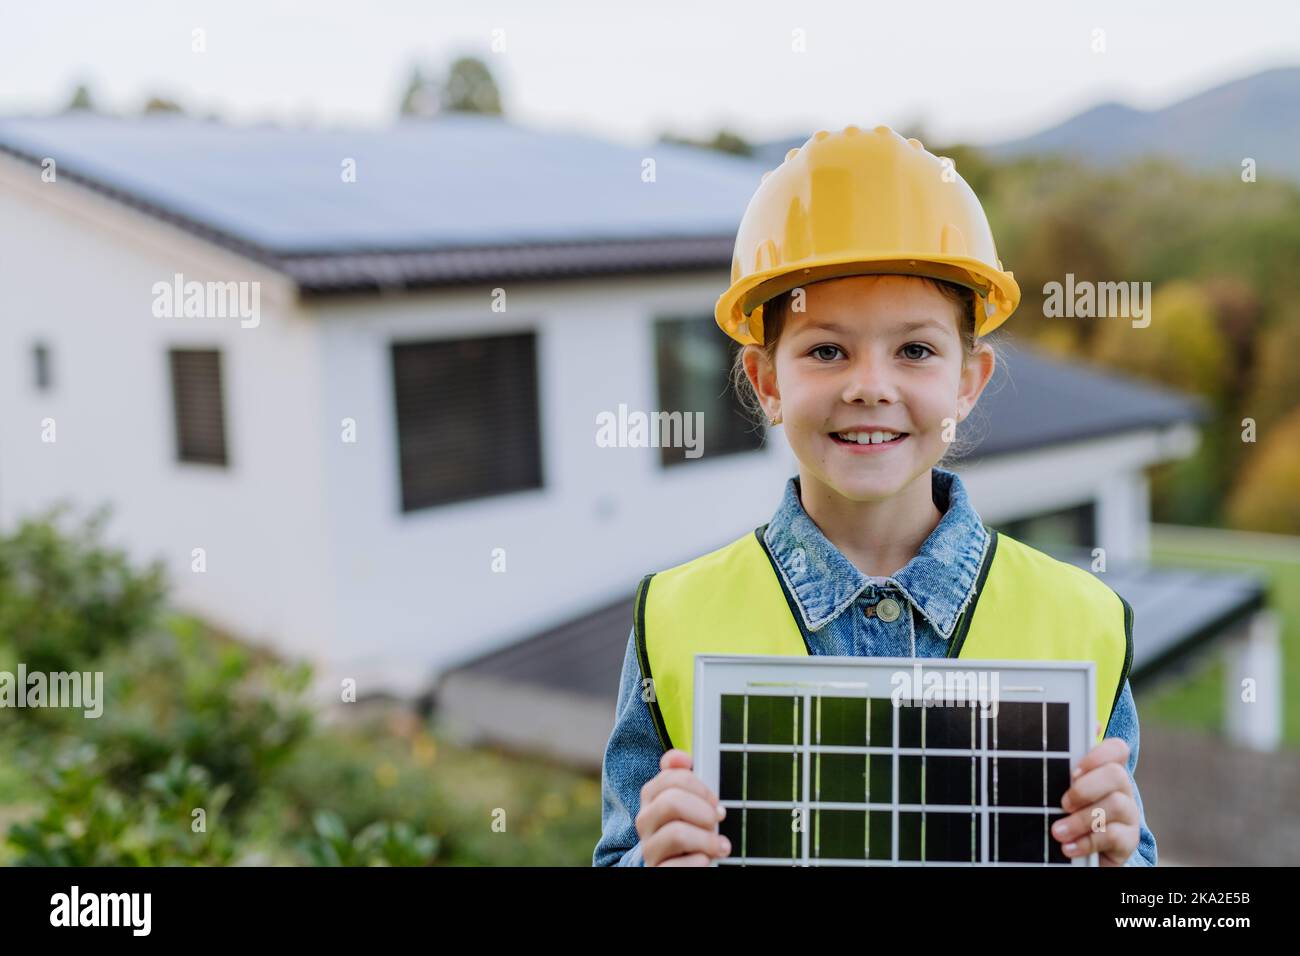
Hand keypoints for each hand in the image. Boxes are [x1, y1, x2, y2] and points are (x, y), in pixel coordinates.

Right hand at [636, 748, 730, 865]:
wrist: (677, 866)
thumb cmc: (688, 829)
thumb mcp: (688, 802)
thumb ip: (683, 777)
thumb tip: (681, 757)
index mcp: (651, 797)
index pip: (671, 777)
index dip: (699, 787)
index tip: (713, 801)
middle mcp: (645, 820)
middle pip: (672, 802)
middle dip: (703, 812)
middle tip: (716, 821)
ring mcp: (648, 847)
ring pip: (677, 833)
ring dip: (706, 840)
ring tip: (719, 846)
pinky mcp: (656, 870)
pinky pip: (678, 865)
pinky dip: (698, 862)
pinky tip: (704, 860)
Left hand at [1053, 723, 1139, 865]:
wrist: (1082, 856)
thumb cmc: (1070, 814)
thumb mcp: (1064, 790)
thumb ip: (1065, 765)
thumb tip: (1085, 725)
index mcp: (1106, 772)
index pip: (1117, 749)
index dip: (1098, 755)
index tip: (1074, 772)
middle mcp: (1123, 790)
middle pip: (1117, 775)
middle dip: (1085, 789)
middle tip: (1063, 803)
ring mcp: (1129, 815)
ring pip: (1116, 805)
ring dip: (1081, 819)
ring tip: (1058, 831)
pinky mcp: (1128, 841)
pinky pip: (1113, 836)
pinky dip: (1086, 842)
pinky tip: (1068, 847)